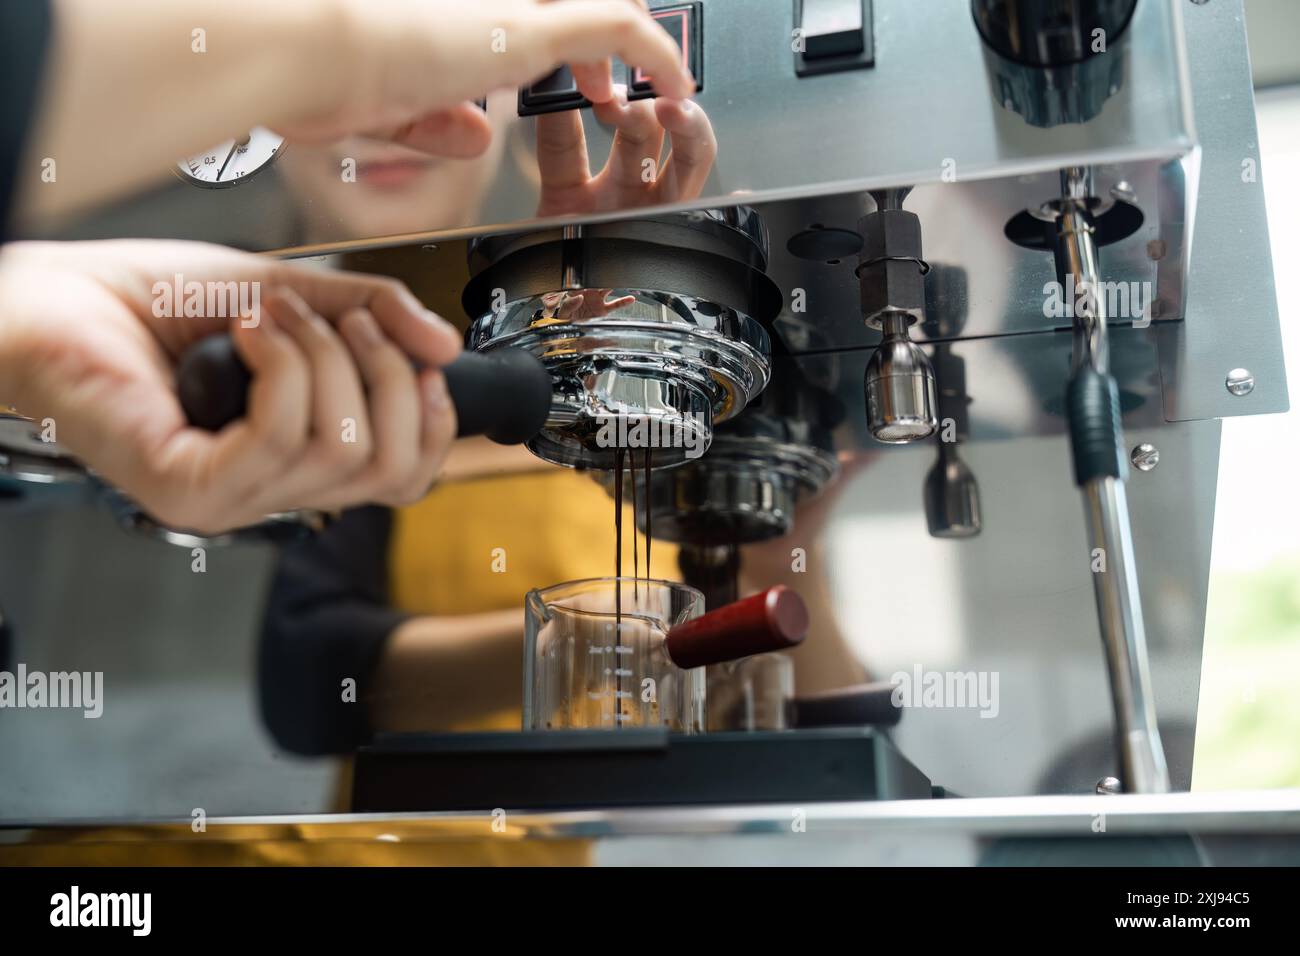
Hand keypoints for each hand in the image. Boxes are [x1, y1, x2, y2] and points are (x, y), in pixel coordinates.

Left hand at [0, 240, 460, 532]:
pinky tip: (251, 332)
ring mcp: (231, 501)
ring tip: (277, 315)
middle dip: (385, 375)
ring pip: (342, 448)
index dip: (434, 418)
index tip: (419, 357)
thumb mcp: (297, 297)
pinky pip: (283, 439)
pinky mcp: (191, 491)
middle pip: (392, 469)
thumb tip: (444, 345)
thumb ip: (373, 316)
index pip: (406, 478)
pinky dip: (283, 368)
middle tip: (342, 320)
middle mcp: (271, 492)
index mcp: (299, 459)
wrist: (55, 296)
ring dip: (326, 359)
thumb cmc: (153, 301)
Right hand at [25, 0, 698, 219]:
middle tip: (619, 94)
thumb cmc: (318, 77)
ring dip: (633, 55)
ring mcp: (508, 16)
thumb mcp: (388, 113)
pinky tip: (678, 83)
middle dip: (600, 55)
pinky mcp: (526, 29)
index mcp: (456, 31)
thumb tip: (476, 134)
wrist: (305, 51)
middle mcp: (489, 15)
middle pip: (565, 20)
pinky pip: (616, 29)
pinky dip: (654, 52)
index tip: (583, 88)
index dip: (565, 58)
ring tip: (661, 94)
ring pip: (597, 17)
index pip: (529, 31)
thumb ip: (436, 122)